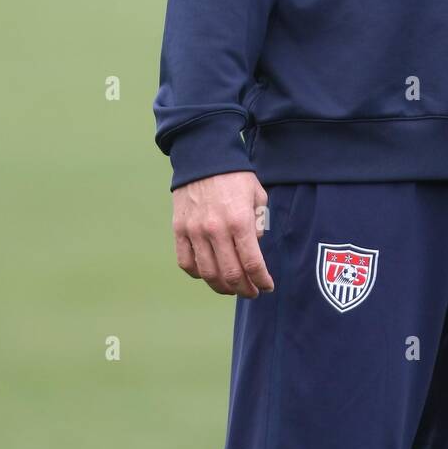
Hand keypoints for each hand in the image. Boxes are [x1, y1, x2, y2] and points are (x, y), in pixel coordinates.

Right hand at [173, 171, 275, 298]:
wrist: (204, 156)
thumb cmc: (235, 176)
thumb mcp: (257, 195)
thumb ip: (258, 224)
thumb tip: (253, 247)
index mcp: (240, 221)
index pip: (252, 263)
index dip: (262, 280)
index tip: (267, 287)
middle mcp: (216, 230)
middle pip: (231, 275)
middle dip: (244, 289)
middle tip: (251, 292)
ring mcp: (195, 231)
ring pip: (208, 274)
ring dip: (222, 287)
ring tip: (232, 287)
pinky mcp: (179, 230)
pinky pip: (186, 263)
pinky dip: (198, 274)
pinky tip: (208, 273)